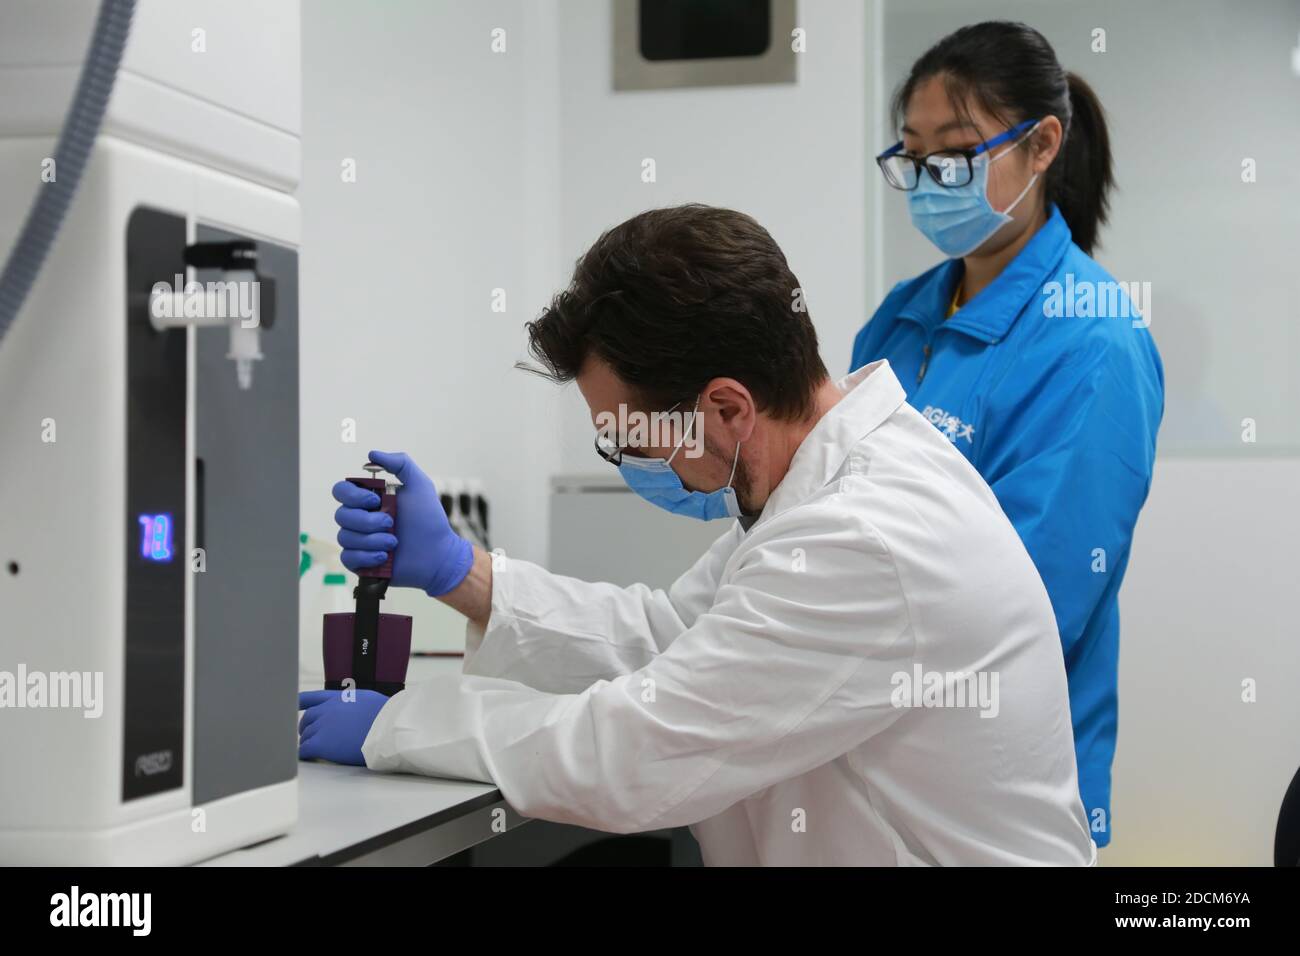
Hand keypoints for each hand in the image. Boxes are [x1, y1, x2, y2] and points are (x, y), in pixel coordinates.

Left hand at [297, 689, 389, 765]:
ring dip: (308, 743)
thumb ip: (354, 704)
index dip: (301, 703)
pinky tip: (308, 757)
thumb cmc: (386, 717)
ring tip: (313, 751)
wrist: (387, 729)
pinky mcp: (321, 744)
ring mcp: (322, 726)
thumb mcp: (368, 700)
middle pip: (307, 719)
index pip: (313, 698)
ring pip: (306, 736)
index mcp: (339, 698)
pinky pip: (305, 750)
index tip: (294, 705)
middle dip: (307, 728)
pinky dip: (305, 754)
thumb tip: (355, 711)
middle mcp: (327, 709)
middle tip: (310, 737)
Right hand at [331, 450, 473, 595]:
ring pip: (344, 537)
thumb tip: (372, 454)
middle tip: (391, 523)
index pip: (341, 491)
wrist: (438, 553)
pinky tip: (385, 556)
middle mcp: (361, 518)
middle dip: (367, 521)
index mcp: (370, 500)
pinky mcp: (361, 562)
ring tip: (394, 543)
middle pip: (341, 515)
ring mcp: (360, 541)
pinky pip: (348, 557)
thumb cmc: (430, 520)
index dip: (353, 496)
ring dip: (372, 540)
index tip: (375, 501)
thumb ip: (401, 463)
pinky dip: (366, 556)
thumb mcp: (420, 485)